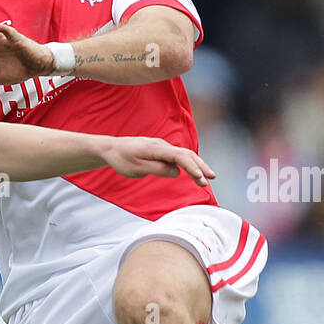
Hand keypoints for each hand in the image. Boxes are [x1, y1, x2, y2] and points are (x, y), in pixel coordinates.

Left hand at [100, 136, 215, 185]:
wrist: (112, 148)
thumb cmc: (122, 159)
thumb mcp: (136, 168)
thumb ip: (157, 169)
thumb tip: (176, 172)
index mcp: (157, 148)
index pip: (180, 157)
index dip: (192, 167)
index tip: (201, 178)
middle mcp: (163, 145)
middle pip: (187, 154)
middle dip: (200, 166)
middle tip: (211, 179)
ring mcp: (163, 146)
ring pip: (185, 154)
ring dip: (197, 164)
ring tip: (208, 177)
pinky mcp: (161, 150)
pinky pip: (179, 156)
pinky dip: (189, 163)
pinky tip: (195, 171)